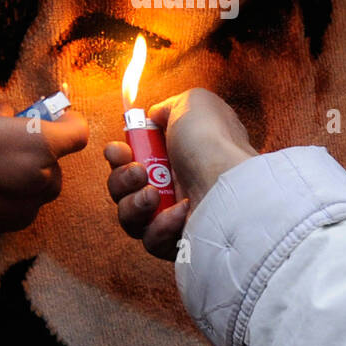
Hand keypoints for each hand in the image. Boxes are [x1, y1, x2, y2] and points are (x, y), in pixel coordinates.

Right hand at [105, 88, 256, 259]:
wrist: (228, 182)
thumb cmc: (212, 141)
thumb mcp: (193, 102)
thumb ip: (169, 106)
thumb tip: (155, 116)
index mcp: (173, 153)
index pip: (130, 158)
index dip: (117, 155)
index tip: (119, 151)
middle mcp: (172, 183)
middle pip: (122, 188)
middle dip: (121, 179)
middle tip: (139, 172)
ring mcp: (173, 215)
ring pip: (129, 217)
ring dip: (133, 203)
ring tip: (153, 195)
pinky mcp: (177, 243)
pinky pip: (150, 239)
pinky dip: (159, 225)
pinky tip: (180, 210)